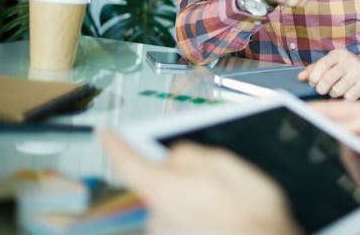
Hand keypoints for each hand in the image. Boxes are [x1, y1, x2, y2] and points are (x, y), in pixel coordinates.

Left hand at [100, 130, 297, 234]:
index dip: (114, 145)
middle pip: (157, 185)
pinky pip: (182, 225)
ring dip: (192, 202)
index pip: (126, 162)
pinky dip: (198, 219)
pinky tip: (223, 220)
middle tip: (214, 180)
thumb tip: (174, 154)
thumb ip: (191, 154)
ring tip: (227, 205)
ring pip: (172, 206)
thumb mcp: (226, 164)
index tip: (106, 135)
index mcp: (163, 190)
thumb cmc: (253, 217)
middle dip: (179, 178)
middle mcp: (156, 218)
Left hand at [298, 49, 359, 99]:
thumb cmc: (344, 68)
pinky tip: (348, 93)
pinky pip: (349, 97)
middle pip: (328, 80)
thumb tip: (300, 77)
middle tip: (323, 90)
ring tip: (337, 90)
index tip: (313, 83)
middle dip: (322, 88)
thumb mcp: (330, 64)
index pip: (322, 65)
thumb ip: (314, 69)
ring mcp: (359, 71)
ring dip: (334, 94)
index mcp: (338, 54)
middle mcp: (349, 60)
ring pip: (337, 91)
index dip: (314, 77)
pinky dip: (345, 98)